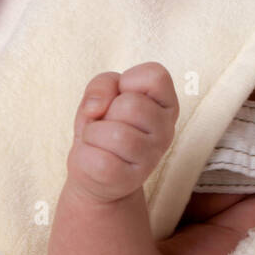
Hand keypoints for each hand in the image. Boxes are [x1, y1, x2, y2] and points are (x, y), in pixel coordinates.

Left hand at [67, 62, 179, 203]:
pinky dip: (87, 155)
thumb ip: (102, 84)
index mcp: (166, 104)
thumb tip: (97, 108)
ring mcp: (152, 156)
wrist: (94, 171)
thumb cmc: (104, 125)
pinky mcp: (131, 179)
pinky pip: (100, 159)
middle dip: (108, 111)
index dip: (129, 81)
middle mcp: (167, 129)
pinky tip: (99, 158)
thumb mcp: (103, 94)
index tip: (122, 97)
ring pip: (114, 133)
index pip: (156, 75)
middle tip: (109, 123)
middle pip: (130, 104)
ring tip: (101, 141)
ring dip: (94, 134)